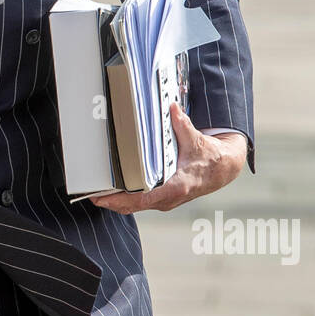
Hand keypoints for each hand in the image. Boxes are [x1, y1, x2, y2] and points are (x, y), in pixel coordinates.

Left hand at [91, 103, 245, 215]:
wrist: (221, 170)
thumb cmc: (209, 157)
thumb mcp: (196, 140)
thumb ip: (183, 125)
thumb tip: (173, 109)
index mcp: (176, 185)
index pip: (144, 198)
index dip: (122, 200)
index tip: (104, 198)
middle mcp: (169, 197)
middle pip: (135, 206)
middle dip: (112, 202)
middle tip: (93, 195)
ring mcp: (165, 200)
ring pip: (136, 206)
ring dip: (117, 202)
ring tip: (98, 194)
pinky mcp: (163, 198)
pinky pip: (140, 203)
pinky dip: (125, 200)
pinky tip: (113, 193)